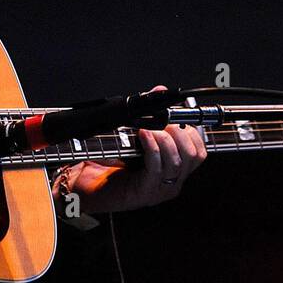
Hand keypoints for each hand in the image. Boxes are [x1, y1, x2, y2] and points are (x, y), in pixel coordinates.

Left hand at [66, 86, 206, 212]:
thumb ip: (149, 113)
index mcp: (173, 170)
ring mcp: (159, 190)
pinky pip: (157, 168)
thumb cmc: (107, 159)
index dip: (191, 131)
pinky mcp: (144, 193)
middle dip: (179, 132)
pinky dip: (152, 147)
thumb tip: (160, 90)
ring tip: (149, 128)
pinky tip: (143, 135)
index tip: (176, 117)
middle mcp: (171, 182)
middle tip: (163, 121)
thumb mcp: (133, 134)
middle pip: (193, 156)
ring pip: (177, 162)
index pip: (199, 151)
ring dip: (164, 138)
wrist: (83, 182)